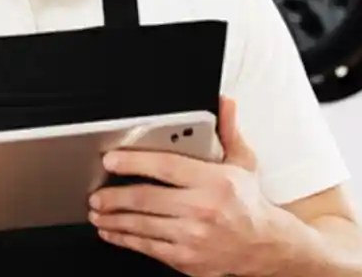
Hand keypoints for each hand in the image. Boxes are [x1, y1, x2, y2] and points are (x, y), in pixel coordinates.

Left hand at [87, 96, 284, 275]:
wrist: (267, 247)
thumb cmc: (248, 203)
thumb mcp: (243, 163)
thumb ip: (228, 131)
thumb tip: (224, 102)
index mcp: (214, 182)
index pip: (165, 166)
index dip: (132, 162)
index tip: (110, 160)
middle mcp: (202, 210)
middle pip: (145, 198)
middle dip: (112, 196)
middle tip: (95, 193)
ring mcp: (193, 237)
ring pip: (141, 225)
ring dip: (113, 219)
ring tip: (97, 211)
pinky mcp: (187, 259)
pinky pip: (148, 247)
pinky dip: (125, 239)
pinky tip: (112, 232)